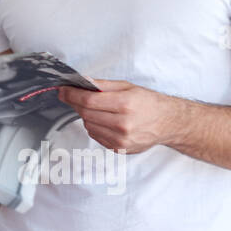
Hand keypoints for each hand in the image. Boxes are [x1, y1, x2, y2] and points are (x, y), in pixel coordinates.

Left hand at [56, 79, 180, 154]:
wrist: (167, 123)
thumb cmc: (148, 103)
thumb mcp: (127, 86)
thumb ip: (102, 85)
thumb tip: (82, 82)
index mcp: (125, 105)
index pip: (88, 100)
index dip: (72, 95)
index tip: (63, 91)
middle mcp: (123, 124)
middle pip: (86, 113)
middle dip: (76, 104)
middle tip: (73, 97)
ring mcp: (121, 139)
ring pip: (89, 126)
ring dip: (86, 116)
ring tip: (98, 109)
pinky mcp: (119, 149)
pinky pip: (96, 136)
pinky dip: (95, 126)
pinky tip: (104, 120)